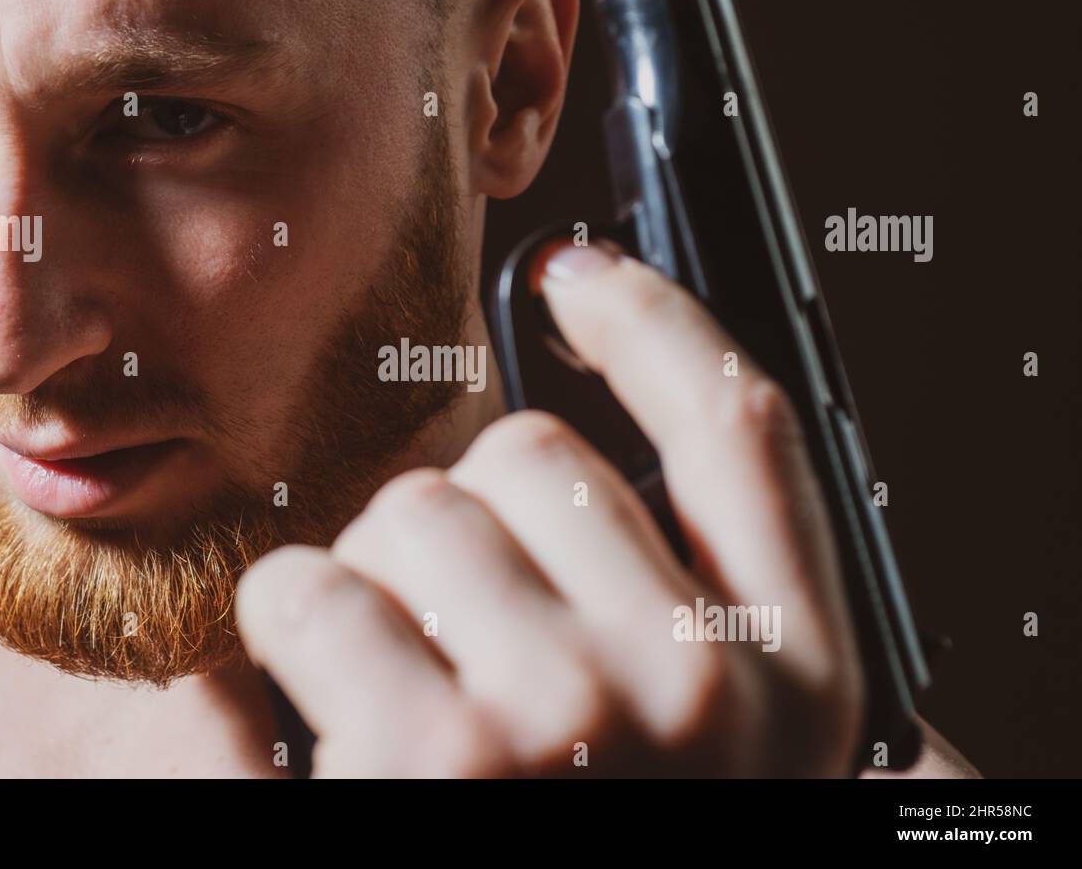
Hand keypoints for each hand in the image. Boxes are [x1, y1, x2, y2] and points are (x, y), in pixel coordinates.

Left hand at [235, 242, 864, 776]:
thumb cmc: (593, 833)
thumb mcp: (692, 740)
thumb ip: (665, 584)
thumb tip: (557, 393)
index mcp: (797, 677)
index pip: (743, 428)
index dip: (655, 323)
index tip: (579, 271)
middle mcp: (708, 689)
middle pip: (535, 455)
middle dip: (464, 520)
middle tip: (457, 636)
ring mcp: (573, 720)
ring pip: (412, 510)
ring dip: (376, 583)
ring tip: (399, 695)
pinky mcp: (432, 757)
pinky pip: (310, 587)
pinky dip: (287, 633)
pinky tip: (324, 714)